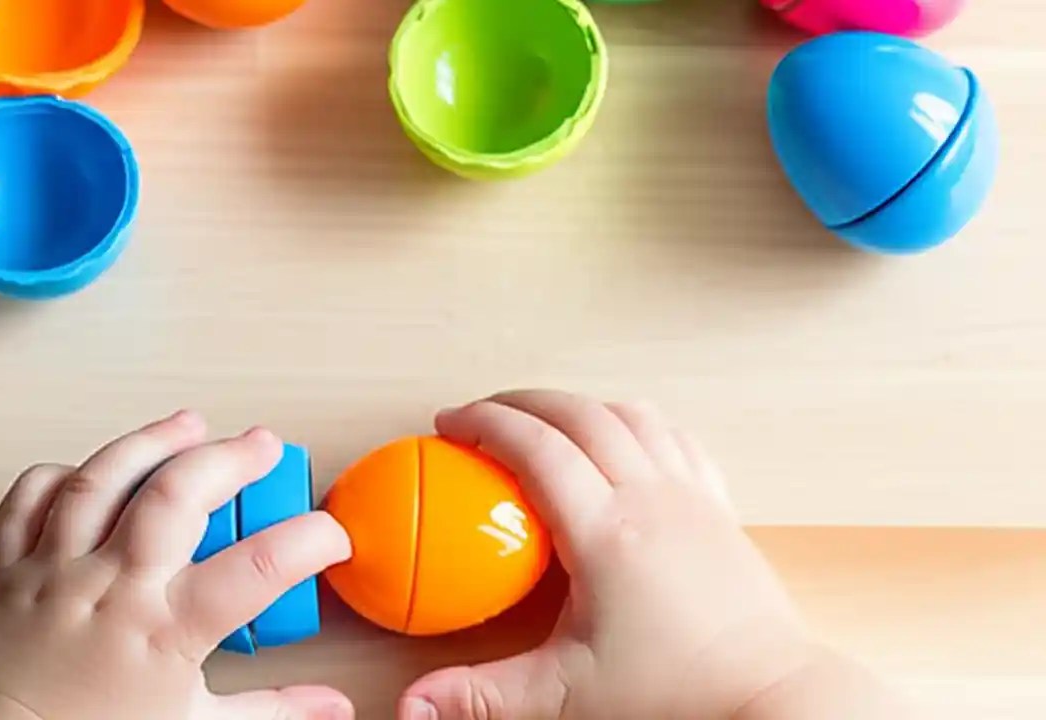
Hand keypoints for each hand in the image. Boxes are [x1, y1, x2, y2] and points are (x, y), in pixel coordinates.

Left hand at [0, 411, 353, 719]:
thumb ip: (272, 711)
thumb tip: (334, 708)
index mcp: (166, 631)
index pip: (256, 569)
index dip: (308, 541)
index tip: (330, 536)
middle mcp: (112, 589)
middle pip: (176, 496)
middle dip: (229, 458)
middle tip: (263, 445)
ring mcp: (56, 572)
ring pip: (103, 480)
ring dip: (151, 442)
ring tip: (189, 424)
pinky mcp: (10, 569)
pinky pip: (31, 499)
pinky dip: (63, 475)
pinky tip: (97, 468)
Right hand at [398, 390, 813, 719]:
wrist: (769, 698)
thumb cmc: (678, 696)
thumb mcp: (565, 697)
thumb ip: (481, 696)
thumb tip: (413, 707)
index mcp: (608, 532)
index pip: (536, 447)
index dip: (485, 423)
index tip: (450, 423)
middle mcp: (652, 498)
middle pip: (578, 413)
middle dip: (521, 401)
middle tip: (482, 413)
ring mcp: (691, 495)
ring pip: (630, 413)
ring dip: (578, 403)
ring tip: (542, 418)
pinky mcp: (717, 507)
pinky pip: (673, 436)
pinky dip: (634, 421)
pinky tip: (619, 439)